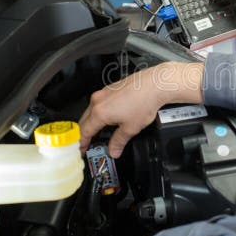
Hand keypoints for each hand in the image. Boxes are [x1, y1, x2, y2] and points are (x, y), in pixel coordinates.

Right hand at [79, 62, 204, 156]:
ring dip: (92, 121)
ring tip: (98, 131)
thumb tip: (114, 150)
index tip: (81, 149)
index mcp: (99, 112)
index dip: (81, 142)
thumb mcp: (131, 128)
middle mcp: (98, 100)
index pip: (84, 131)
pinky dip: (99, 112)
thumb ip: (118, 141)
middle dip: (84, 132)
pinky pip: (99, 102)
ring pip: (91, 110)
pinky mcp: (110, 88)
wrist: (154, 84)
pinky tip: (109, 117)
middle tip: (87, 142)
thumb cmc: (143, 103)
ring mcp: (103, 92)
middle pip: (84, 120)